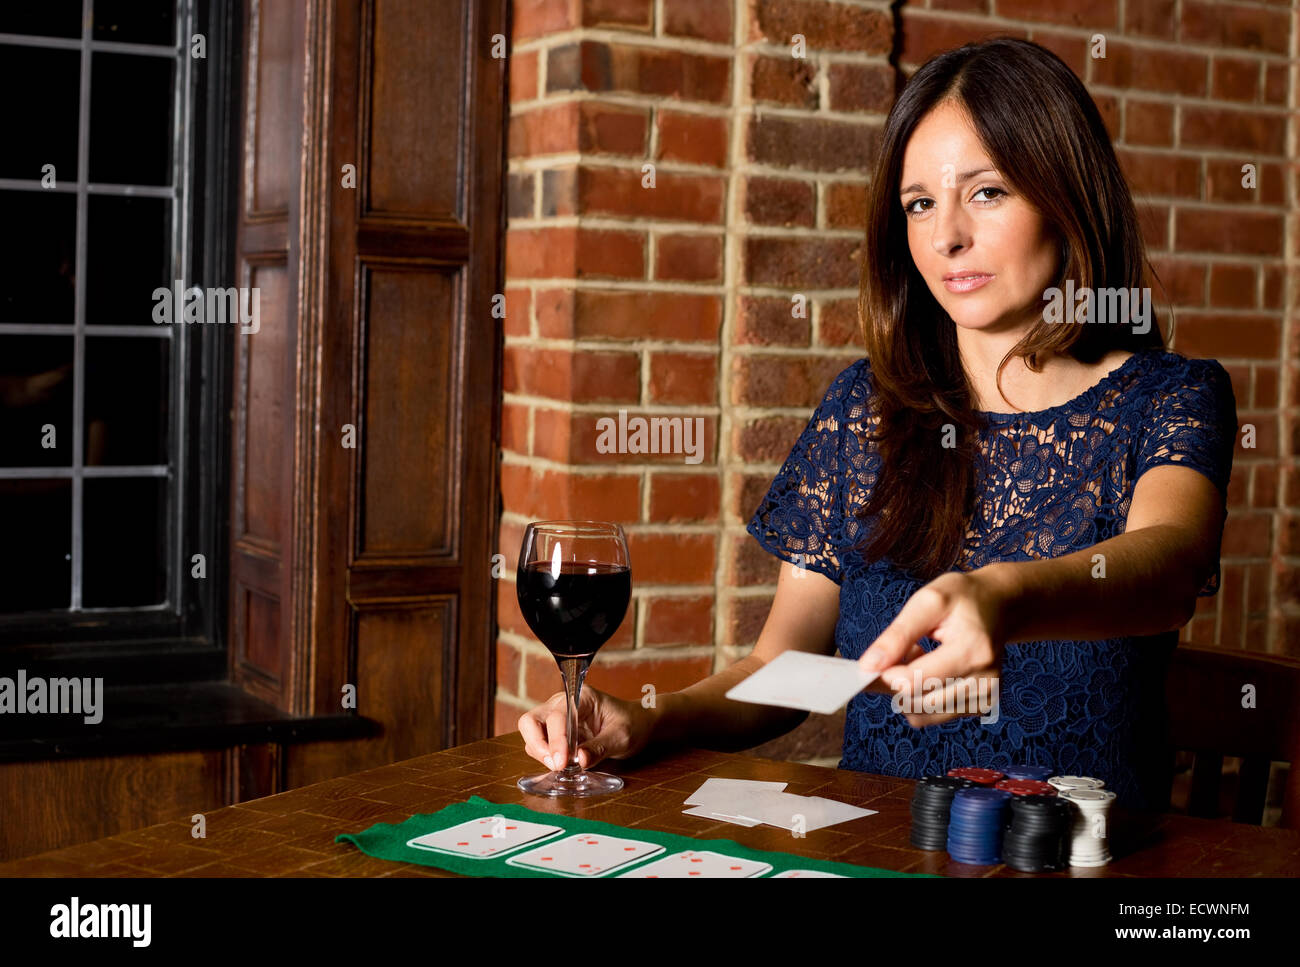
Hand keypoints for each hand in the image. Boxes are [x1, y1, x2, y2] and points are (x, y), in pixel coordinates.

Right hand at [518, 686, 652, 770]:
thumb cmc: (632, 724)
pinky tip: (562, 763)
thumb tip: (580, 760)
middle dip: (538, 745)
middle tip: (555, 765)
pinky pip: (538, 743)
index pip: (557, 716)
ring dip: (540, 752)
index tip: (562, 762)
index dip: (556, 740)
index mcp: (580, 697)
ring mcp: (556, 717)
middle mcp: (562, 703)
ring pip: (530, 732)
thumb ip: (601, 747)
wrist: (637, 724)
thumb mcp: (622, 736)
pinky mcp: (555, 732)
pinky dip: (544, 756)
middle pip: (531, 720)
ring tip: (562, 765)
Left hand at [857, 569, 1009, 726]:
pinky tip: (930, 672)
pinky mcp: (980, 707)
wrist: (998, 605)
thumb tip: (868, 666)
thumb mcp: (926, 602)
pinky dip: (921, 699)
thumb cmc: (960, 600)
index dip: (887, 675)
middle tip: (897, 654)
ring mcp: (985, 697)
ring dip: (908, 692)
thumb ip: (896, 635)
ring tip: (919, 659)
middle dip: (895, 683)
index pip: (917, 681)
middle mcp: (985, 680)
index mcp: (973, 650)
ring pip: (923, 714)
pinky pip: (933, 716)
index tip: (875, 662)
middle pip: (918, 702)